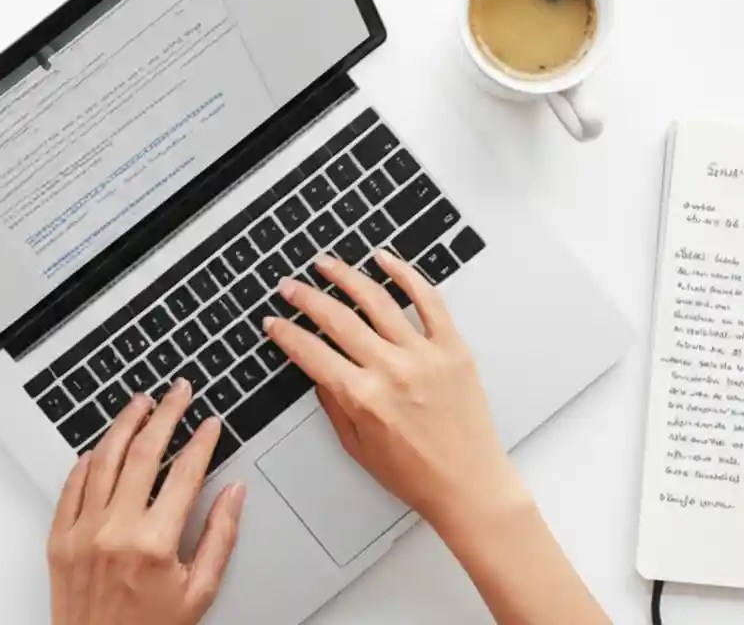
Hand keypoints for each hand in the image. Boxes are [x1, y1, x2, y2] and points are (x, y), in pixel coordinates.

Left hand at [47, 380, 246, 624]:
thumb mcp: (199, 592)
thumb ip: (220, 538)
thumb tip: (233, 493)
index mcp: (155, 544)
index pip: (185, 474)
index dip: (201, 442)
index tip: (210, 424)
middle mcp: (115, 531)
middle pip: (143, 453)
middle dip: (165, 415)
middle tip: (178, 392)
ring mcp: (82, 533)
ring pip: (104, 459)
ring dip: (124, 424)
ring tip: (141, 403)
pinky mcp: (58, 540)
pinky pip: (72, 486)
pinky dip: (87, 460)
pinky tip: (101, 446)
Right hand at [263, 250, 524, 527]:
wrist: (469, 485)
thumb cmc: (416, 474)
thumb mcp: (356, 446)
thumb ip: (332, 402)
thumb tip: (315, 367)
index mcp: (363, 398)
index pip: (311, 352)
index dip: (286, 333)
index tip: (274, 322)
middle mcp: (392, 371)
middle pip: (337, 318)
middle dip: (306, 298)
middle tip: (289, 286)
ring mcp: (424, 355)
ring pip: (377, 300)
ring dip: (346, 276)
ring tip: (326, 264)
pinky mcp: (453, 348)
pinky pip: (429, 300)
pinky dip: (406, 274)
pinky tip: (386, 259)